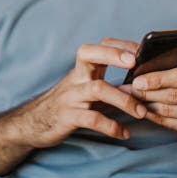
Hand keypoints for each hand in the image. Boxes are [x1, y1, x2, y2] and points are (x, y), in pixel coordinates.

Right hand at [17, 38, 147, 146]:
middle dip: (112, 54)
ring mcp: (71, 96)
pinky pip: (91, 119)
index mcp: (81, 70)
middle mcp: (75, 78)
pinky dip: (111, 126)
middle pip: (88, 54)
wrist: (34, 123)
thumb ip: (110, 84)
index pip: (98, 46)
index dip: (119, 45)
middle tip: (135, 63)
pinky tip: (124, 133)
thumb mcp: (85, 89)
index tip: (141, 50)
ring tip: (140, 111)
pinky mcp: (68, 117)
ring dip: (123, 98)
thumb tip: (142, 84)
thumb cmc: (68, 104)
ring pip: (96, 89)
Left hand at [125, 26, 176, 137]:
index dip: (159, 79)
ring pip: (171, 111)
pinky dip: (154, 116)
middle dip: (148, 92)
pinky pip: (172, 124)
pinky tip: (142, 107)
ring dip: (147, 104)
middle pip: (175, 96)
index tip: (138, 78)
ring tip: (130, 95)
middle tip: (128, 87)